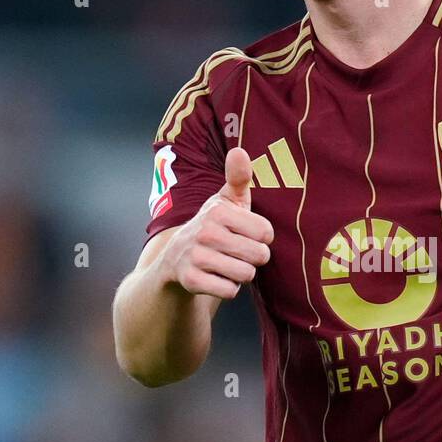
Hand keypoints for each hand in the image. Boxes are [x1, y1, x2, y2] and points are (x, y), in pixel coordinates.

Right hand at [160, 147, 274, 299]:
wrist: (174, 261)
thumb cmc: (213, 227)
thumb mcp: (225, 202)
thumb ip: (238, 178)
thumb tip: (240, 150)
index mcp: (218, 211)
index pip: (266, 232)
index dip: (261, 238)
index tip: (245, 234)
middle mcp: (205, 232)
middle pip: (259, 256)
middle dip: (253, 258)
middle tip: (236, 252)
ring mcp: (196, 257)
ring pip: (246, 275)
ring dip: (241, 274)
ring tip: (226, 263)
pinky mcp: (191, 281)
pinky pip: (230, 291)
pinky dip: (227, 288)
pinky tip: (215, 277)